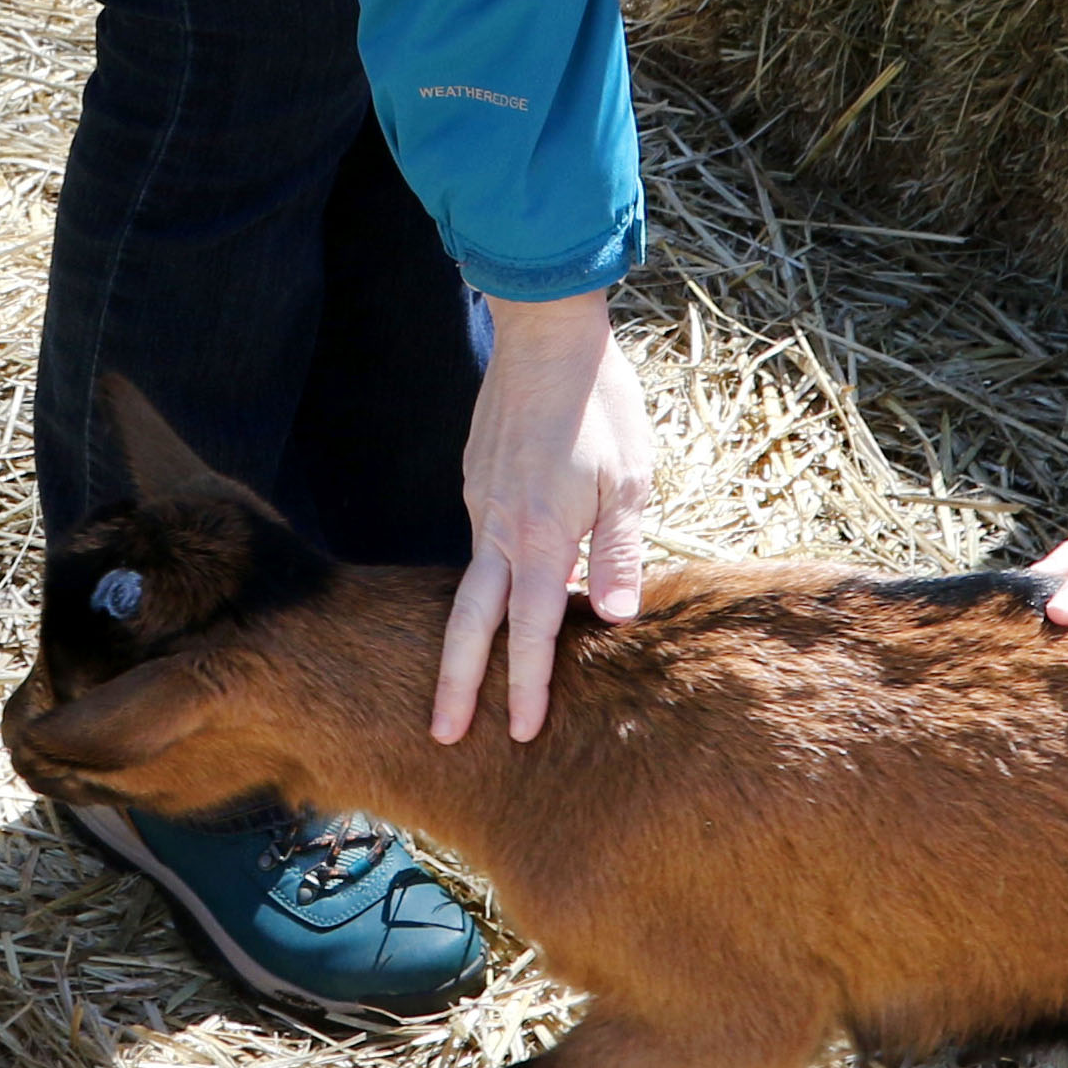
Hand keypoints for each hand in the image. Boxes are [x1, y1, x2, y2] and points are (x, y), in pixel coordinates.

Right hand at [429, 292, 656, 747]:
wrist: (544, 332)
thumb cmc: (597, 404)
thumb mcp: (627, 481)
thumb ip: (618, 553)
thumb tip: (616, 618)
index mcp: (539, 536)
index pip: (531, 631)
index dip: (528, 686)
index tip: (519, 734)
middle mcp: (498, 527)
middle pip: (470, 624)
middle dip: (456, 683)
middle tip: (440, 734)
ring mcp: (479, 501)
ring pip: (469, 582)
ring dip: (466, 635)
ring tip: (463, 678)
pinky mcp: (475, 477)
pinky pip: (477, 540)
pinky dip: (482, 577)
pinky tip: (497, 588)